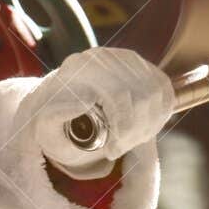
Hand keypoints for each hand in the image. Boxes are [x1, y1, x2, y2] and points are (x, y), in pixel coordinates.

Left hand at [24, 47, 173, 173]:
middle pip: (143, 94)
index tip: (110, 152)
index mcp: (77, 67)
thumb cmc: (51, 122)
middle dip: (135, 131)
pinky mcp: (140, 65)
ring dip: (147, 126)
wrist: (58, 105)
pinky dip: (158, 116)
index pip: (119, 93)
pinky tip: (139, 129)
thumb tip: (86, 99)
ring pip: (156, 93)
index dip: (123, 127)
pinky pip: (164, 91)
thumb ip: (54, 116)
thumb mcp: (44, 127)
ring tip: (125, 142)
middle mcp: (102, 56)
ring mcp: (123, 57)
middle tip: (117, 150)